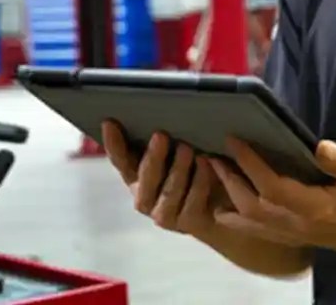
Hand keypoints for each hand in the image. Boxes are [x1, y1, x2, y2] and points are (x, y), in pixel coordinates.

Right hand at [100, 120, 225, 238]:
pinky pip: (192, 203)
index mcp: (137, 178)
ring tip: (189, 149)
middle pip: (144, 178)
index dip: (113, 144)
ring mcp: (165, 215)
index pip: (120, 161)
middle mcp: (146, 199)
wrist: (226, 200)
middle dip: (152, 157)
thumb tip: (154, 111)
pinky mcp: (188, 224)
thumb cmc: (197, 167)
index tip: (110, 122)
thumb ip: (161, 139)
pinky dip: (199, 182)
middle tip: (161, 135)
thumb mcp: (178, 150)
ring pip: (168, 193)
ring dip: (177, 170)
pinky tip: (206, 164)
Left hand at [209, 137, 335, 252]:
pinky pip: (267, 234)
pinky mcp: (307, 238)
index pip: (273, 186)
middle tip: (211, 156)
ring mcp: (305, 236)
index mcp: (319, 208)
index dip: (250, 163)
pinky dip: (245, 223)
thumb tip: (317, 146)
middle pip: (255, 207)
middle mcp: (306, 227)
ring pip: (257, 224)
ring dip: (232, 201)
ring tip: (213, 179)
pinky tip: (232, 213)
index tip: (233, 140)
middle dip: (231, 180)